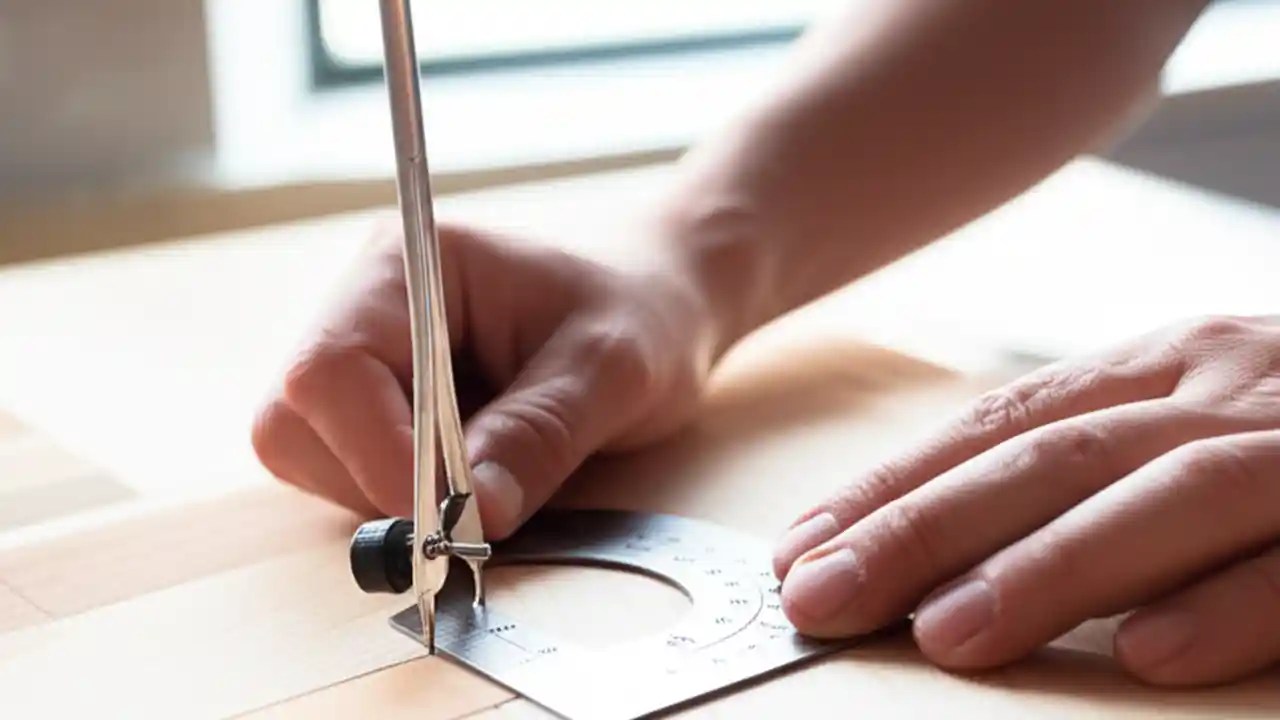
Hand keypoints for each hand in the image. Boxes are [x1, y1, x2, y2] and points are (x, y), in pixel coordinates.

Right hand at [252, 218, 723, 539]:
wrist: (656, 307)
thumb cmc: (639, 313)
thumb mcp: (613, 370)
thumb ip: (540, 435)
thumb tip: (470, 514)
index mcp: (408, 265)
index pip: (328, 368)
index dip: (375, 451)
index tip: (451, 508)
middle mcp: (365, 308)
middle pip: (293, 419)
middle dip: (374, 480)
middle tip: (470, 504)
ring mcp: (363, 361)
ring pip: (308, 456)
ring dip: (388, 495)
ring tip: (488, 475)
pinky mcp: (374, 409)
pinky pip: (343, 475)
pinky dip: (398, 500)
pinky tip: (470, 476)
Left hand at [773, 315, 1279, 686]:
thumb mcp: (1185, 425)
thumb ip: (1084, 470)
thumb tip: (934, 553)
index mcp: (1164, 367)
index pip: (997, 428)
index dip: (893, 490)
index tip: (800, 553)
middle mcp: (1228, 388)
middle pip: (1051, 458)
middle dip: (924, 528)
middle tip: (820, 598)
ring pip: (1167, 495)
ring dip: (1052, 568)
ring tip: (946, 636)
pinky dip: (1238, 605)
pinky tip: (1154, 656)